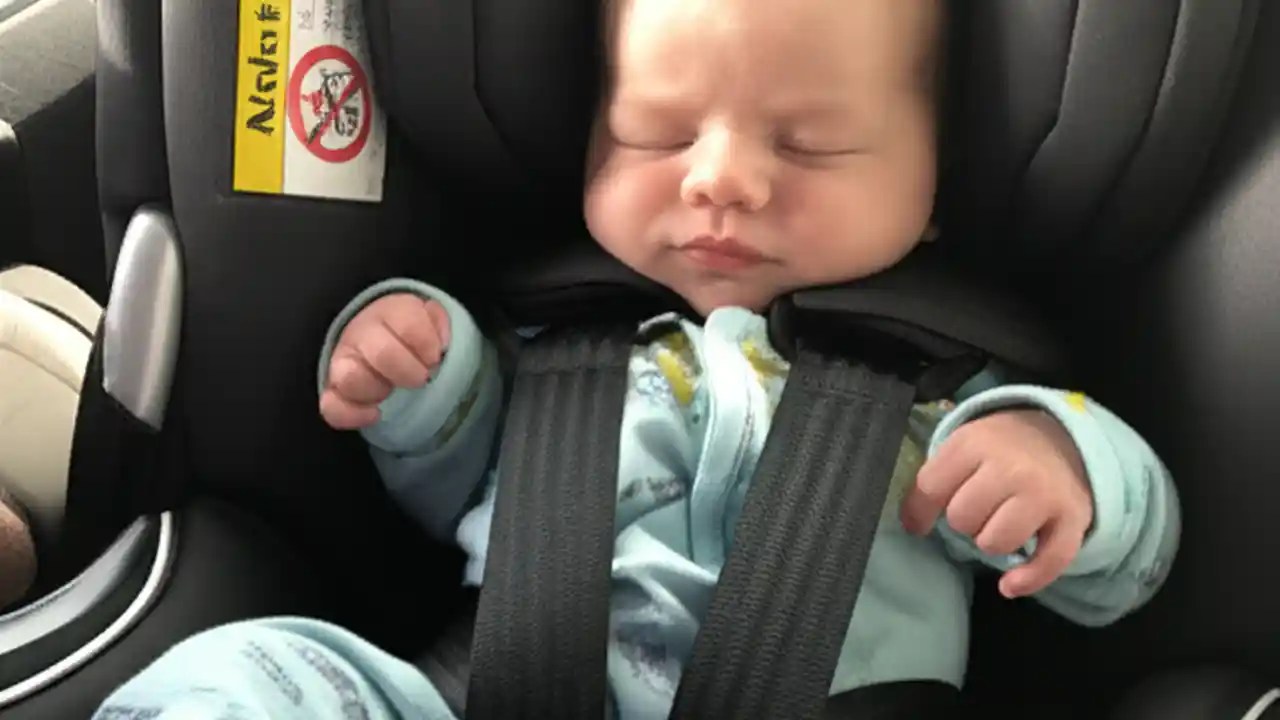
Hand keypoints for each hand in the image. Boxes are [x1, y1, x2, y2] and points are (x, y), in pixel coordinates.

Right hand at [319, 293, 450, 429]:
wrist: (375, 337)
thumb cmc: (410, 332)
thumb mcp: (428, 318)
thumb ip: (437, 322)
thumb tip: (442, 342)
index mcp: (389, 313)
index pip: (409, 324)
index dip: (427, 344)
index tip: (435, 356)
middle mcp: (361, 334)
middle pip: (383, 353)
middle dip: (409, 371)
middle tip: (421, 378)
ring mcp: (342, 363)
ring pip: (351, 378)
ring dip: (378, 390)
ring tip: (392, 391)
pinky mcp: (333, 390)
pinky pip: (332, 406)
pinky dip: (353, 415)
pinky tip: (375, 415)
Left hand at [900, 409, 1092, 598]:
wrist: (1062, 436)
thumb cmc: (999, 448)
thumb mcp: (964, 445)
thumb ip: (937, 476)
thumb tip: (911, 523)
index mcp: (975, 443)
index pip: (931, 488)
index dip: (918, 513)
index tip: (918, 524)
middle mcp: (1011, 467)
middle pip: (962, 518)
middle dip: (962, 521)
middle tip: (975, 510)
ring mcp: (1044, 494)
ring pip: (995, 542)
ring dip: (990, 541)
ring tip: (997, 526)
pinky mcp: (1073, 519)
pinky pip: (1048, 562)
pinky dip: (1027, 580)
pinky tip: (1009, 584)